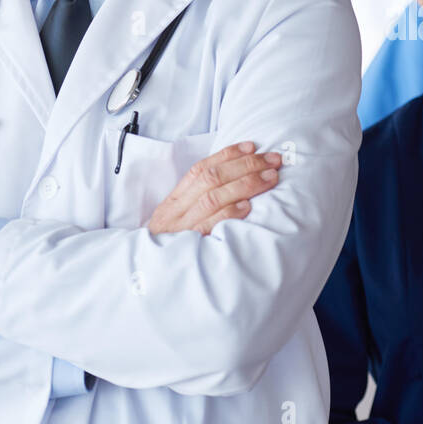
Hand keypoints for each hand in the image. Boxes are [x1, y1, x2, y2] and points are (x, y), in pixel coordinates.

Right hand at [148, 141, 281, 234]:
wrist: (149, 276)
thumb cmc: (172, 247)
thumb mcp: (178, 221)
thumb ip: (200, 202)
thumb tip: (236, 181)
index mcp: (174, 201)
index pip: (201, 169)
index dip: (227, 155)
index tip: (252, 146)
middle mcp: (176, 211)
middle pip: (211, 178)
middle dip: (245, 165)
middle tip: (273, 160)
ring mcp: (181, 228)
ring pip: (213, 198)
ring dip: (245, 184)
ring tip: (270, 178)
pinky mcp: (188, 247)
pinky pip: (208, 225)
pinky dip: (229, 213)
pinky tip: (248, 206)